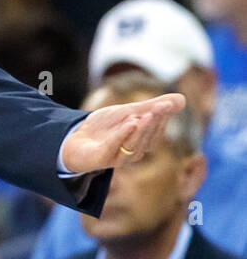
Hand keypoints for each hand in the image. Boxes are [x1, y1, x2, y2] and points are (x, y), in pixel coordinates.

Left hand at [60, 93, 185, 175]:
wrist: (75, 139)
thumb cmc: (105, 128)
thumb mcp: (128, 112)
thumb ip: (152, 107)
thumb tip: (183, 99)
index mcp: (143, 142)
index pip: (156, 129)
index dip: (162, 117)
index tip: (166, 103)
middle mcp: (134, 152)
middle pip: (148, 138)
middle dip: (154, 122)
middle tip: (159, 107)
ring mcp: (118, 157)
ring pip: (134, 145)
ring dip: (141, 130)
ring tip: (144, 115)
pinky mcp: (102, 158)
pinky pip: (114, 148)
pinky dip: (122, 135)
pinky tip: (129, 123)